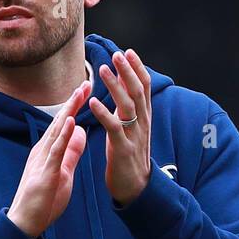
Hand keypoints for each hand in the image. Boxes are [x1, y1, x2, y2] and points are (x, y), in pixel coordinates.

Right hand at [7, 80, 90, 237]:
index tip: (86, 90)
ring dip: (69, 111)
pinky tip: (71, 121)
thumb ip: (71, 152)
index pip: (63, 124)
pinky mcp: (45, 172)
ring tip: (80, 94)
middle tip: (86, 83)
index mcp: (48, 151)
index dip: (75, 106)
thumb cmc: (43, 200)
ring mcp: (42, 160)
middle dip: (73, 102)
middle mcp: (43, 151)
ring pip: (57, 131)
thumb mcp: (63, 172)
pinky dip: (63, 134)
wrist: (25, 222)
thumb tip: (80, 133)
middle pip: (59, 121)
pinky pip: (55, 151)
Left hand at [89, 49, 151, 205]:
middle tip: (117, 54)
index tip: (128, 52)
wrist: (135, 186)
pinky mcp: (123, 149)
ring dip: (114, 86)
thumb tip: (125, 84)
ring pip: (127, 106)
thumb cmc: (130, 154)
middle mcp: (143, 123)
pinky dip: (104, 113)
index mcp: (144, 116)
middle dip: (128, 71)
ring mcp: (134, 136)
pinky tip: (93, 102)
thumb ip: (129, 107)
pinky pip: (114, 128)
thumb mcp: (132, 127)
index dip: (137, 68)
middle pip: (137, 92)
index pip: (144, 87)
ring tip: (102, 70)